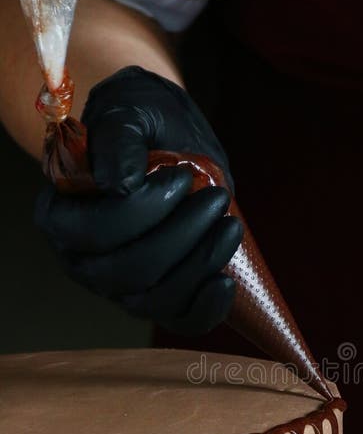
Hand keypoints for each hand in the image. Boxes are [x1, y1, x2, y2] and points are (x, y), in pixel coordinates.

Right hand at [35, 66, 242, 334]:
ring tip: (230, 225)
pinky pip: (180, 321)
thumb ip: (119, 138)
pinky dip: (207, 308)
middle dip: (181, 236)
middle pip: (129, 271)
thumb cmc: (141, 126)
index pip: (96, 231)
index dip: (144, 209)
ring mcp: (120, 288)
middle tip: (217, 198)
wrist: (166, 143)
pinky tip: (226, 280)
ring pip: (156, 300)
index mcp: (61, 216)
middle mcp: (83, 261)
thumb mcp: (129, 112)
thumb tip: (121, 183)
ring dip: (200, 265)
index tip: (182, 176)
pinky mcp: (158, 300)